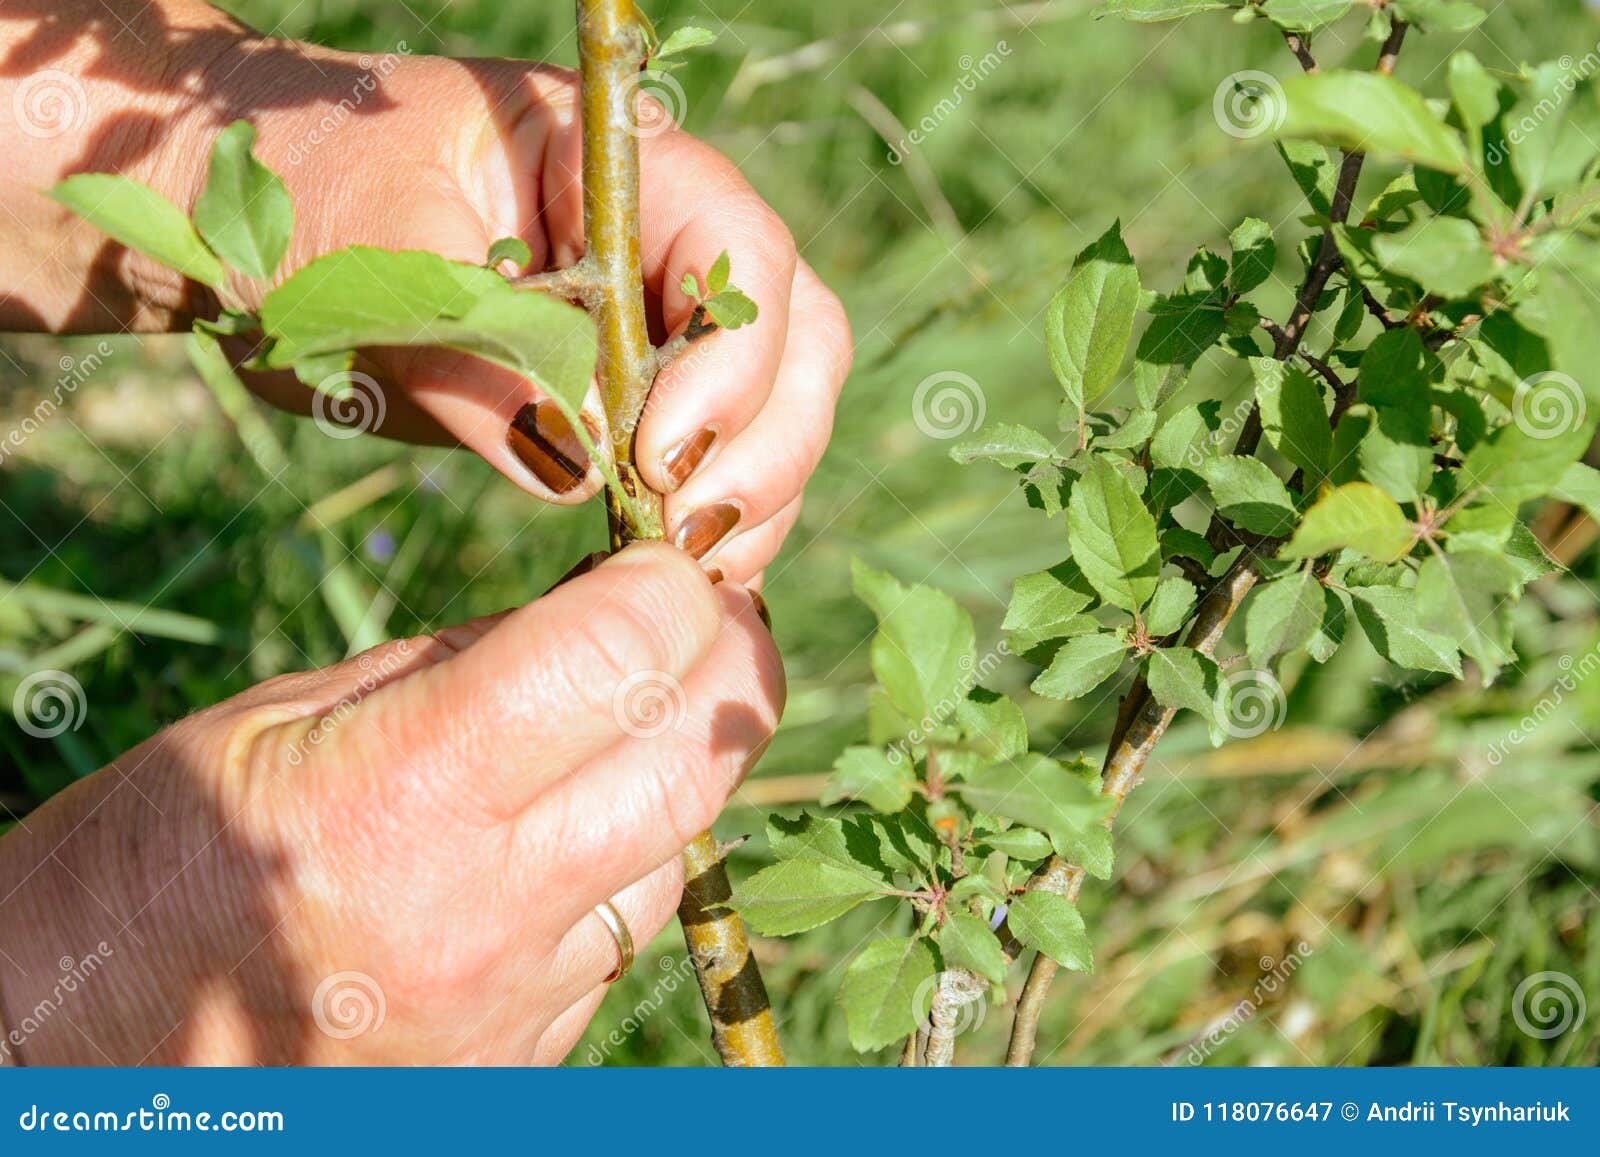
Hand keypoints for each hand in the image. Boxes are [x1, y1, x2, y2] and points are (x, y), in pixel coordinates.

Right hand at [0, 545, 781, 1064]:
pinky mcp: (519, 1060)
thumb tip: (590, 616)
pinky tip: (575, 826)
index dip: (667, 585)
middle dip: (725, 663)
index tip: (668, 555)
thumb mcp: (277, 721)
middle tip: (710, 613)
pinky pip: (621, 940)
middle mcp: (480, 913)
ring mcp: (510, 1003)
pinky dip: (625, 864)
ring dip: (680, 768)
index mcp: (401, 798)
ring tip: (635, 715)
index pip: (613, 660)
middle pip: (690, 763)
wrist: (68, 1054)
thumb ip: (452, 669)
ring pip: (677, 855)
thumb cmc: (145, 863)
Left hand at [4, 4, 850, 581]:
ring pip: (777, 404)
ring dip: (756, 492)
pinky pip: (715, 457)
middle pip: (796, 335)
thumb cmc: (301, 200)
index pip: (741, 248)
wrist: (250, 224)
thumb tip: (579, 467)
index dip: (733, 356)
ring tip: (690, 565)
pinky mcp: (632, 398)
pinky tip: (682, 573)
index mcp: (616, 164)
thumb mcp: (373, 263)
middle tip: (686, 530)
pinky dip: (716, 519)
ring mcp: (657, 322)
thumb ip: (476, 354)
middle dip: (765, 440)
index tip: (655, 451)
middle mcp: (663, 240)